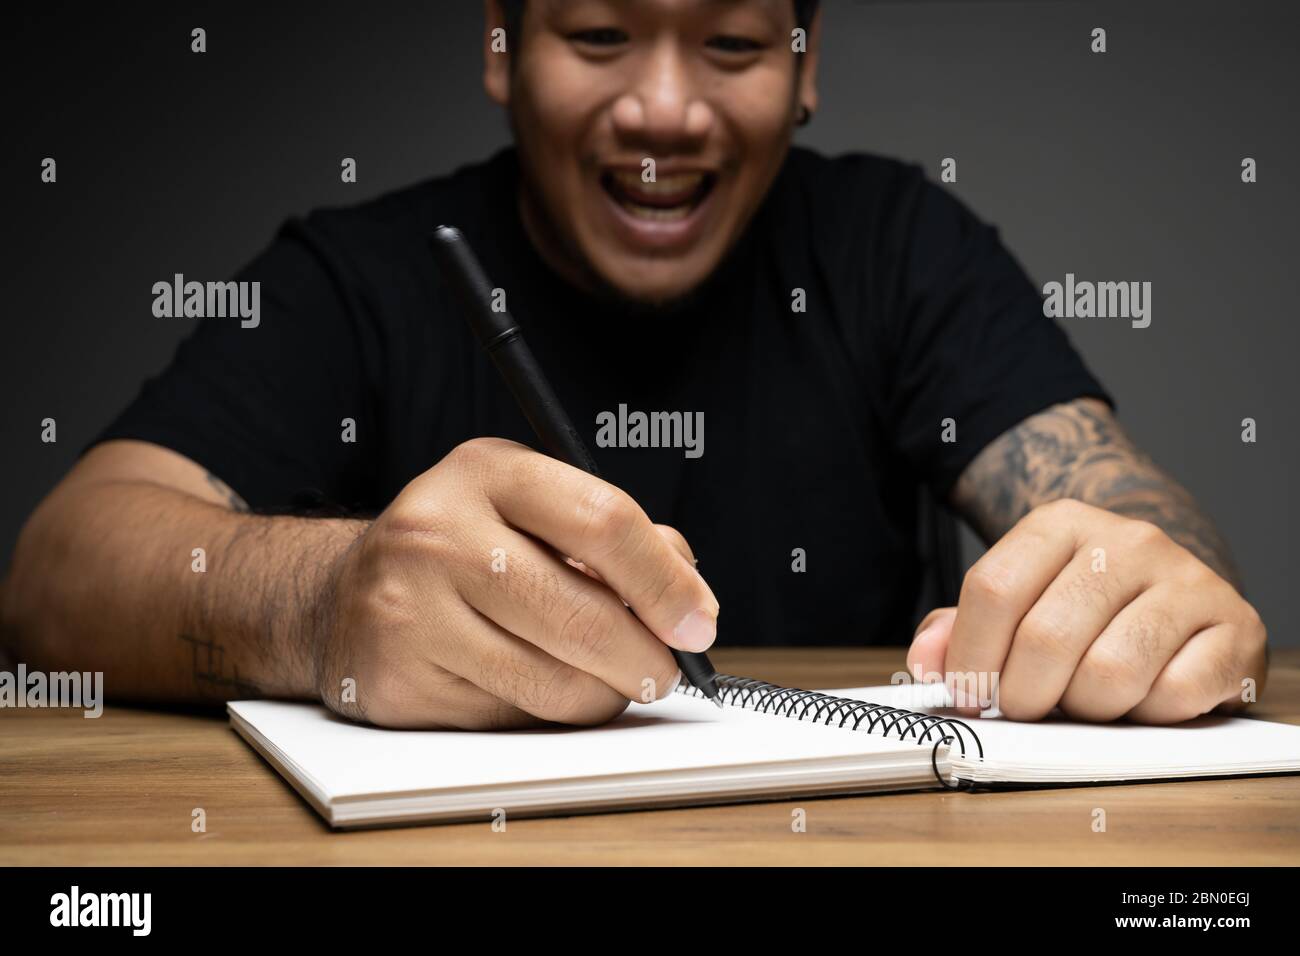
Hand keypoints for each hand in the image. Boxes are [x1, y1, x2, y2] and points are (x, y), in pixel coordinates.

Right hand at [315, 437, 717, 728]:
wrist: (343, 595)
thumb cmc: (463, 547)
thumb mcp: (531, 505)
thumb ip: (613, 536)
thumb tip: (688, 595)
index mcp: (487, 472)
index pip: (602, 521)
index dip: (665, 582)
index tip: (698, 622)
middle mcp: (438, 534)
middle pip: (582, 616)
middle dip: (646, 658)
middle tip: (666, 671)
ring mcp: (409, 610)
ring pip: (552, 682)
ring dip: (602, 695)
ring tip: (607, 680)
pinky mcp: (399, 681)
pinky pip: (510, 718)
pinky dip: (545, 713)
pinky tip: (537, 685)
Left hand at [907, 499, 1266, 723]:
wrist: (1175, 589)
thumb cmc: (1083, 605)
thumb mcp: (1017, 599)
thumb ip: (959, 629)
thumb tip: (927, 664)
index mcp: (1061, 523)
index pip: (992, 590)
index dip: (970, 656)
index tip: (968, 694)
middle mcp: (1127, 540)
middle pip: (1044, 638)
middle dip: (1024, 694)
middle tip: (1028, 705)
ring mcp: (1187, 579)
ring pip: (1108, 673)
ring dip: (1086, 707)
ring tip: (1087, 696)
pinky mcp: (1235, 626)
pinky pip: (1173, 695)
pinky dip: (1147, 713)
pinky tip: (1142, 695)